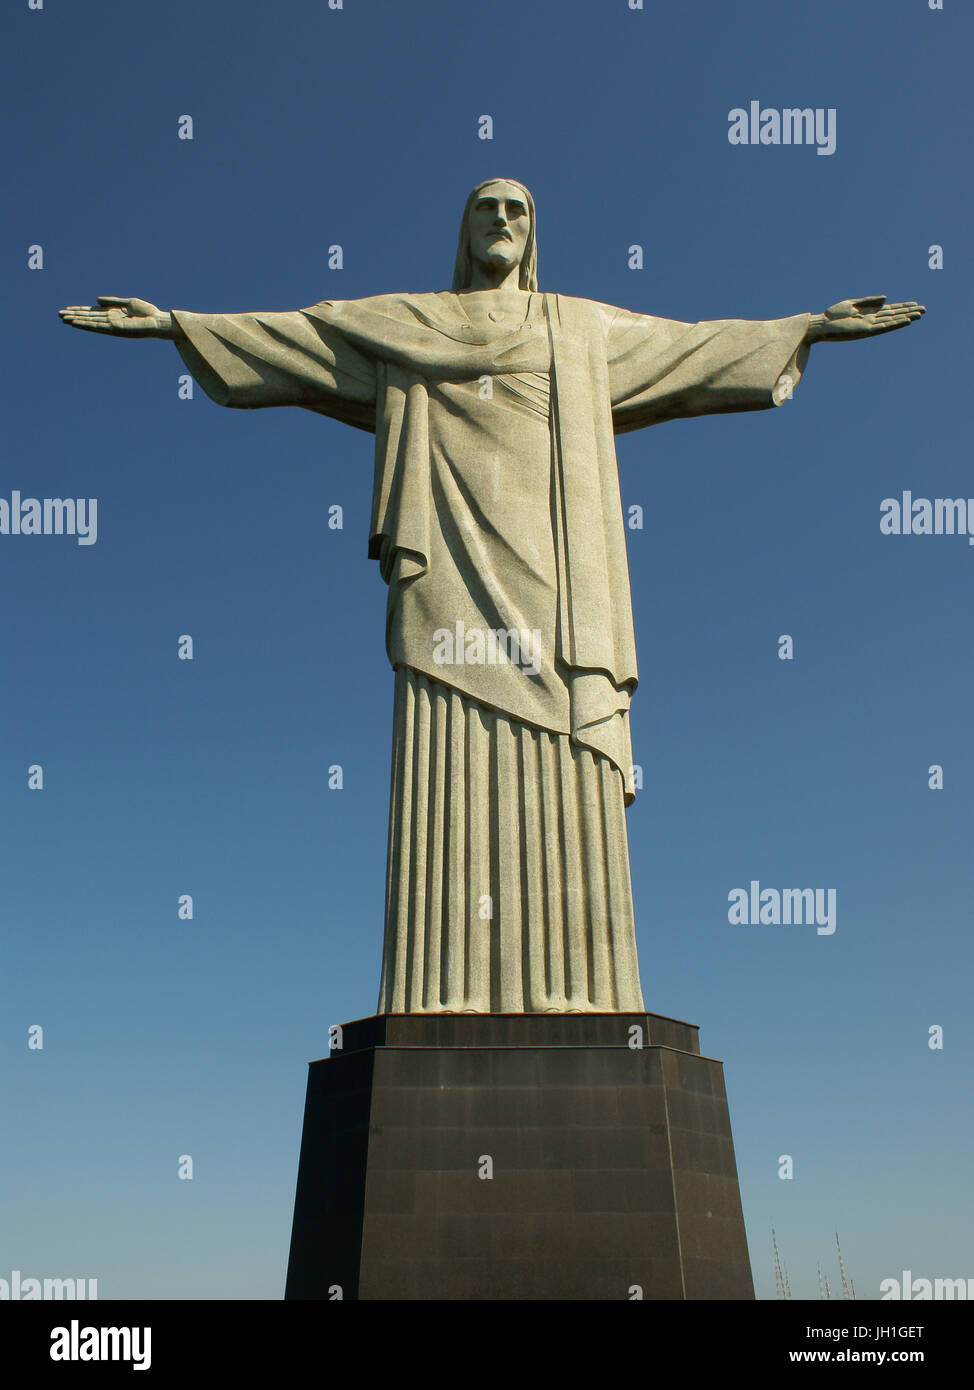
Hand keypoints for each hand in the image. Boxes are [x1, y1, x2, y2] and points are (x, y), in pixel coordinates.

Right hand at [58, 297, 173, 337]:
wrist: (157, 321)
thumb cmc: (147, 312)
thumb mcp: (128, 303)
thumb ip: (112, 301)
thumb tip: (96, 300)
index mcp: (113, 313)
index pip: (92, 312)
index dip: (80, 310)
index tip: (67, 309)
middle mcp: (110, 320)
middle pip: (88, 317)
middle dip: (74, 315)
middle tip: (59, 314)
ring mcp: (111, 325)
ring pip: (90, 322)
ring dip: (76, 320)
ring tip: (63, 319)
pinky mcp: (115, 329)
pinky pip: (97, 326)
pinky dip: (86, 325)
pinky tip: (76, 323)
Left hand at [806, 296, 923, 342]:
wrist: (821, 325)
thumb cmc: (833, 315)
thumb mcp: (852, 304)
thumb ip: (869, 301)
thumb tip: (886, 298)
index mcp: (869, 313)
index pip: (890, 309)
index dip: (903, 307)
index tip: (915, 304)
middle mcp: (872, 320)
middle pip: (894, 315)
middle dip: (908, 312)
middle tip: (924, 310)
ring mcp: (870, 326)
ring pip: (892, 321)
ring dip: (906, 318)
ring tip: (919, 315)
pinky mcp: (866, 331)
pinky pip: (884, 327)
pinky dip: (895, 324)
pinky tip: (905, 320)